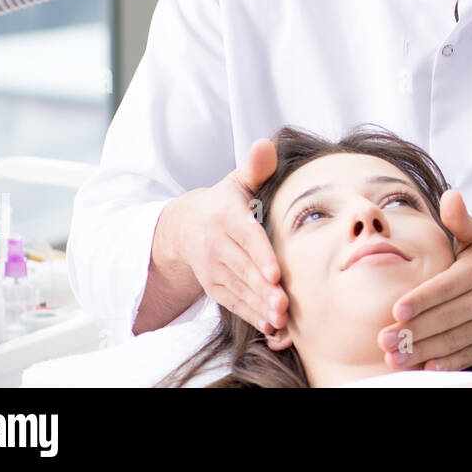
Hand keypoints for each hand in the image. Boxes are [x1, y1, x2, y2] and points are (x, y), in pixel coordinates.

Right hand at [172, 138, 286, 334]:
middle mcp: (214, 244)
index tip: (276, 274)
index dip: (260, 256)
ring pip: (238, 289)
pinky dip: (251, 315)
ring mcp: (212, 268)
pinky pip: (232, 303)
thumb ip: (256, 167)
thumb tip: (265, 145)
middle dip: (263, 289)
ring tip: (280, 319)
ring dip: (259, 306)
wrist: (186, 227)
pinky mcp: (213, 286)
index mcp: (225, 216)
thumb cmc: (226, 201)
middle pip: (243, 269)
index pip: (245, 237)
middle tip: (285, 305)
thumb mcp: (238, 180)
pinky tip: (270, 326)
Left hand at [377, 189, 471, 371]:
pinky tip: (427, 368)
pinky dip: (448, 364)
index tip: (397, 310)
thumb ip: (460, 220)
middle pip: (444, 318)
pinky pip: (468, 357)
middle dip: (413, 331)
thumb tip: (448, 195)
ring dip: (422, 352)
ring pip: (453, 341)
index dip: (421, 300)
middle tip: (384, 340)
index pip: (445, 287)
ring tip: (396, 357)